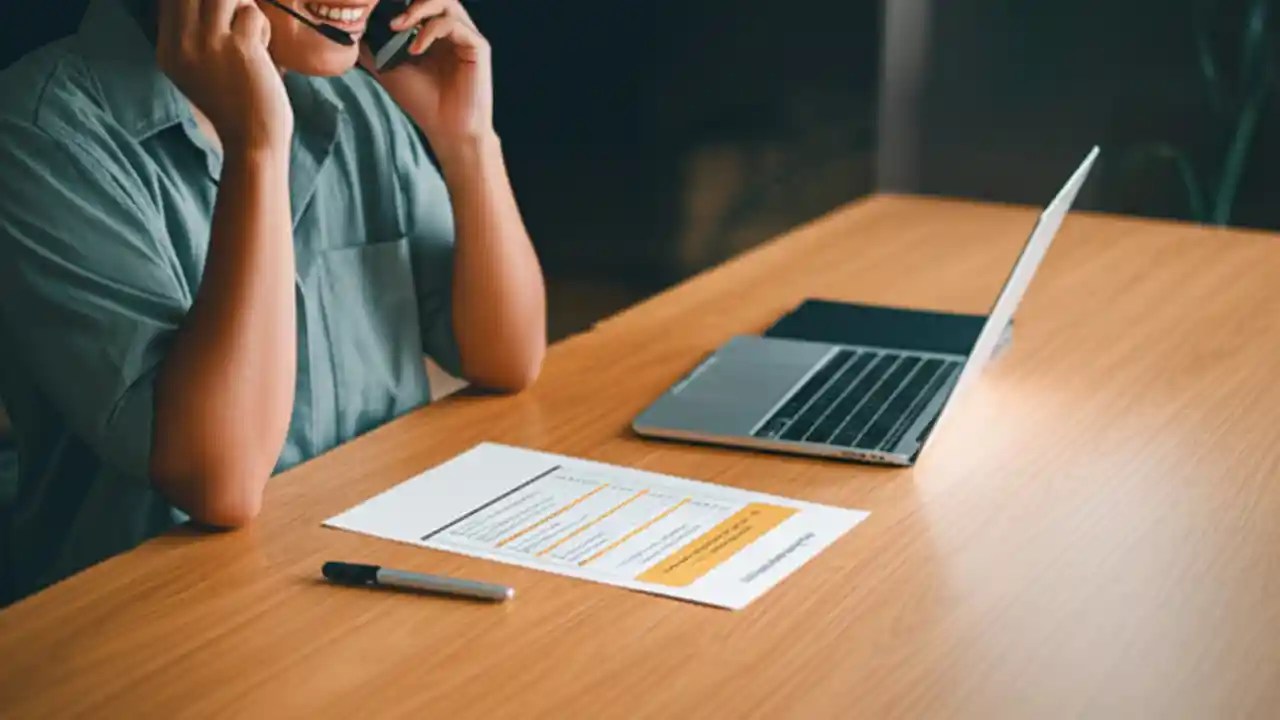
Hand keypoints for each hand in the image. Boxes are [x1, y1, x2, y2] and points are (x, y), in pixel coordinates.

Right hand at [156, 0, 293, 152]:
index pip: (173, 0)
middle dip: (222, 0)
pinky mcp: (238, 49)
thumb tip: (214, 3)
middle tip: (236, 16)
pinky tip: (263, 52)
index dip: (199, 1)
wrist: (251, 143)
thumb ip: (195, 37)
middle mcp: (181, 44)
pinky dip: (262, 28)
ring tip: (249, 31)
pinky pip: (252, 14)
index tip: (221, 16)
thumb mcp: (198, 72)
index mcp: (168, 51)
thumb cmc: (235, 107)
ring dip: (243, 6)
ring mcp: (207, 45)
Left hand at [360, 0, 493, 147]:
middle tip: (389, 19)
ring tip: (397, 27)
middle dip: (409, 1)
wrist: (448, 131)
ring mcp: (466, 36)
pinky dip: (430, 31)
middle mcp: (452, 29)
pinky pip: (453, 24)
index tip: (376, 9)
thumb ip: (373, 46)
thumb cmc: (423, 102)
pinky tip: (415, 50)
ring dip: (417, 9)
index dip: (399, 2)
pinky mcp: (478, 46)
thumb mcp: (388, 68)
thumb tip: (350, 27)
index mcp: (433, 31)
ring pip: (446, 2)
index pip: (418, 2)